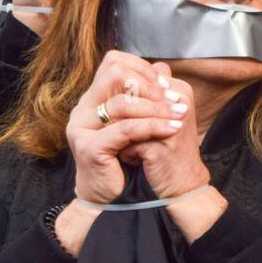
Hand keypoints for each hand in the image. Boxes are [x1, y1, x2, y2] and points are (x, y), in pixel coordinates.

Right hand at [65, 51, 183, 204]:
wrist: (114, 199)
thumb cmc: (127, 158)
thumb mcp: (138, 121)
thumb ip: (146, 94)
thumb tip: (163, 66)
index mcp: (92, 99)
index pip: (113, 63)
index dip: (142, 69)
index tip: (166, 85)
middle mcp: (82, 109)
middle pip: (115, 74)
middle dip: (150, 85)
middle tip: (174, 99)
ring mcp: (82, 128)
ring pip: (123, 102)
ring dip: (157, 108)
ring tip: (179, 115)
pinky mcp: (89, 148)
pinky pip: (125, 129)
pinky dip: (153, 127)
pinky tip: (172, 129)